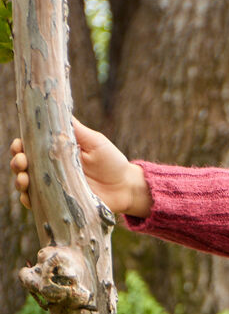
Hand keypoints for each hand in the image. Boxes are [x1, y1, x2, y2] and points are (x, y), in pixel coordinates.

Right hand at [10, 118, 151, 216]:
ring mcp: (54, 187)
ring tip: (24, 179)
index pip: (30, 146)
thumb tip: (56, 109)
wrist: (126, 188)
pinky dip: (30, 201)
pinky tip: (28, 198)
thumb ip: (76, 129)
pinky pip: (40, 204)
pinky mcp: (61, 204)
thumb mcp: (94, 141)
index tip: (19, 145)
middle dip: (17, 162)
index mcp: (56, 151)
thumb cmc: (111, 161)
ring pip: (27, 184)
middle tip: (22, 161)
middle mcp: (51, 168)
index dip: (20, 145)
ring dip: (20, 181)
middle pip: (24, 165)